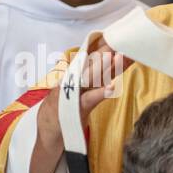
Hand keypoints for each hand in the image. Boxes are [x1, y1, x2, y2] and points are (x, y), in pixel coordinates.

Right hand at [32, 36, 127, 172]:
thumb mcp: (81, 96)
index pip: (97, 61)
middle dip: (110, 51)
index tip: (124, 37)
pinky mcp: (75, 110)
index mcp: (79, 79)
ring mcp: (74, 94)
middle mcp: (76, 82)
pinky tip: (112, 88)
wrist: (47, 135)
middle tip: (125, 39)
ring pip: (92, 77)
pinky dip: (100, 93)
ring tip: (118, 56)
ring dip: (105, 66)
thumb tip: (109, 74)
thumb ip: (94, 85)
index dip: (110, 49)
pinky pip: (89, 100)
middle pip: (96, 64)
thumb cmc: (65, 114)